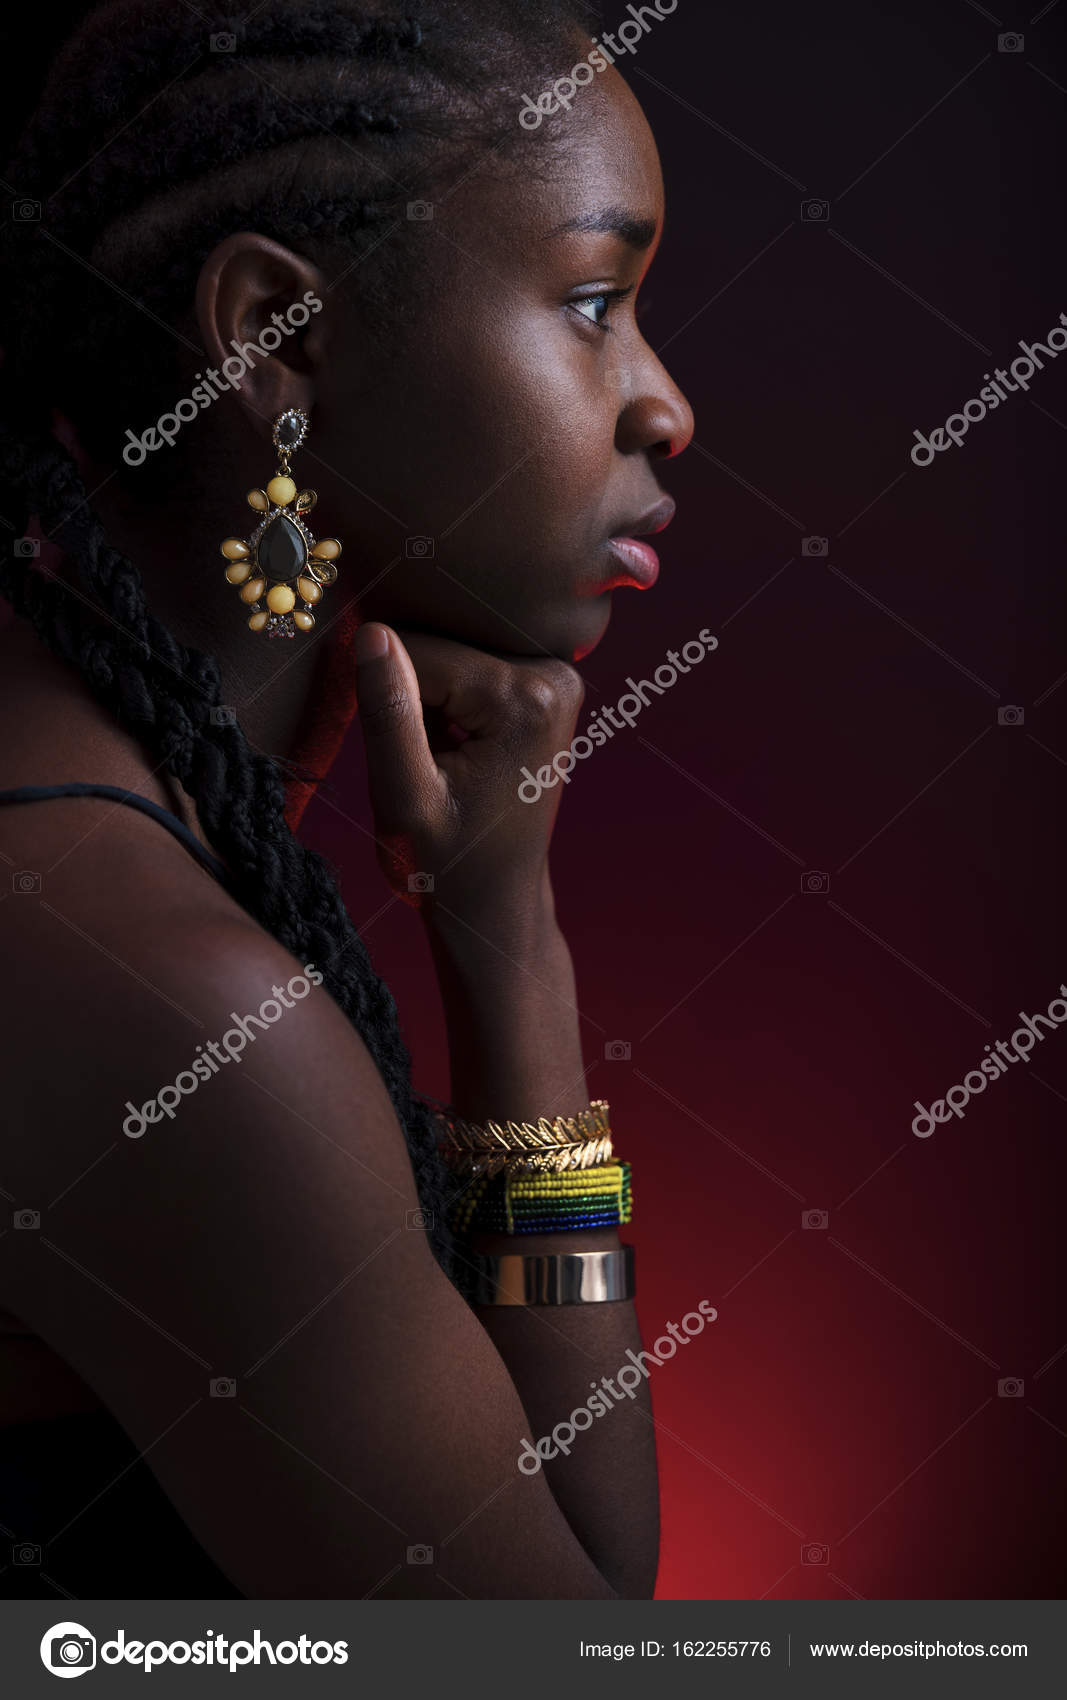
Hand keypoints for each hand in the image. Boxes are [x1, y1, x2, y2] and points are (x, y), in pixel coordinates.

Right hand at [352, 622, 585, 920]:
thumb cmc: (450, 859)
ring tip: (444, 757)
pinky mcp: (544, 685)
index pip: (419, 652)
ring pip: (450, 652)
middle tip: (428, 760)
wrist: (496, 897)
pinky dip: (449, 700)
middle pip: (440, 645)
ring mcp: (554, 678)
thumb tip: (371, 632)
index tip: (405, 757)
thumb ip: (389, 713)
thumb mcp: (407, 796)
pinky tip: (458, 745)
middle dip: (414, 694)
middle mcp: (552, 674)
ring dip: (429, 697)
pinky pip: (469, 666)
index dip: (389, 698)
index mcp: (526, 698)